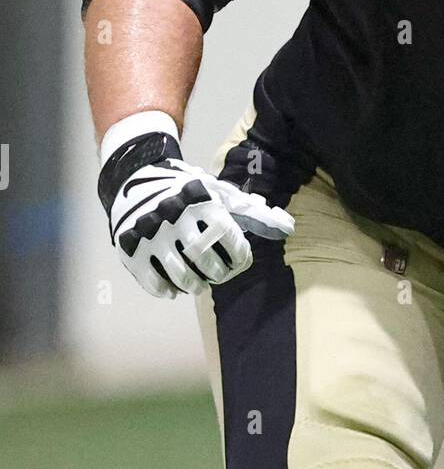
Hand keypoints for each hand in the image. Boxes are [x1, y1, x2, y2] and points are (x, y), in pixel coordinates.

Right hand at [102, 134, 293, 298]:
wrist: (136, 179)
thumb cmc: (189, 190)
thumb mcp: (221, 193)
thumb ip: (253, 212)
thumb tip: (288, 227)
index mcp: (204, 204)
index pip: (232, 243)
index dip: (240, 258)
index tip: (239, 260)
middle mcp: (177, 219)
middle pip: (207, 264)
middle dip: (218, 274)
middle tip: (218, 274)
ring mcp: (151, 236)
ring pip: (182, 277)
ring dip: (195, 286)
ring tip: (200, 283)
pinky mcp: (131, 250)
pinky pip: (153, 282)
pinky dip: (167, 290)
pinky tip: (174, 288)